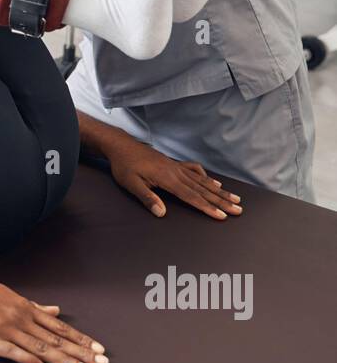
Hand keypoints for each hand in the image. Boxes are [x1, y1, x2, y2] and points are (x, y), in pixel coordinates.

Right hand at [0, 264, 109, 362]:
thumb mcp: (11, 296)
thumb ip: (35, 306)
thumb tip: (56, 310)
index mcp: (27, 309)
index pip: (61, 328)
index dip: (81, 340)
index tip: (99, 349)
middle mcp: (22, 319)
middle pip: (57, 339)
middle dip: (81, 353)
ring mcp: (7, 329)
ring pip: (41, 347)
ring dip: (64, 360)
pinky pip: (14, 352)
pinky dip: (30, 361)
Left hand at [106, 130, 241, 219]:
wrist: (122, 146)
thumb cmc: (125, 166)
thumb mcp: (131, 184)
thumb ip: (147, 198)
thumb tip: (161, 213)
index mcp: (168, 179)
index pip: (192, 197)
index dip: (208, 208)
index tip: (222, 216)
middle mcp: (176, 172)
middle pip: (203, 190)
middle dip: (222, 201)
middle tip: (239, 209)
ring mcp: (176, 167)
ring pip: (202, 181)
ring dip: (219, 190)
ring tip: (235, 198)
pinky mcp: (174, 164)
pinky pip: (195, 170)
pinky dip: (206, 177)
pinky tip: (214, 182)